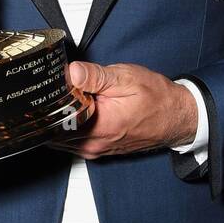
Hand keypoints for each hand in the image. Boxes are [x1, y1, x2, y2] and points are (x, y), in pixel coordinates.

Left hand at [50, 61, 198, 158]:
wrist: (177, 118)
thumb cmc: (156, 98)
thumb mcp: (126, 78)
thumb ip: (96, 76)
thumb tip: (71, 72)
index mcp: (98, 127)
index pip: (55, 121)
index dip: (47, 103)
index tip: (46, 87)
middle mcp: (93, 144)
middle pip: (53, 131)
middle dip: (49, 111)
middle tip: (50, 90)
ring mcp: (95, 150)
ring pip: (60, 138)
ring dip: (57, 120)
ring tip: (61, 98)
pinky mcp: (97, 150)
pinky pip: (71, 141)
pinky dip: (66, 127)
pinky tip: (71, 110)